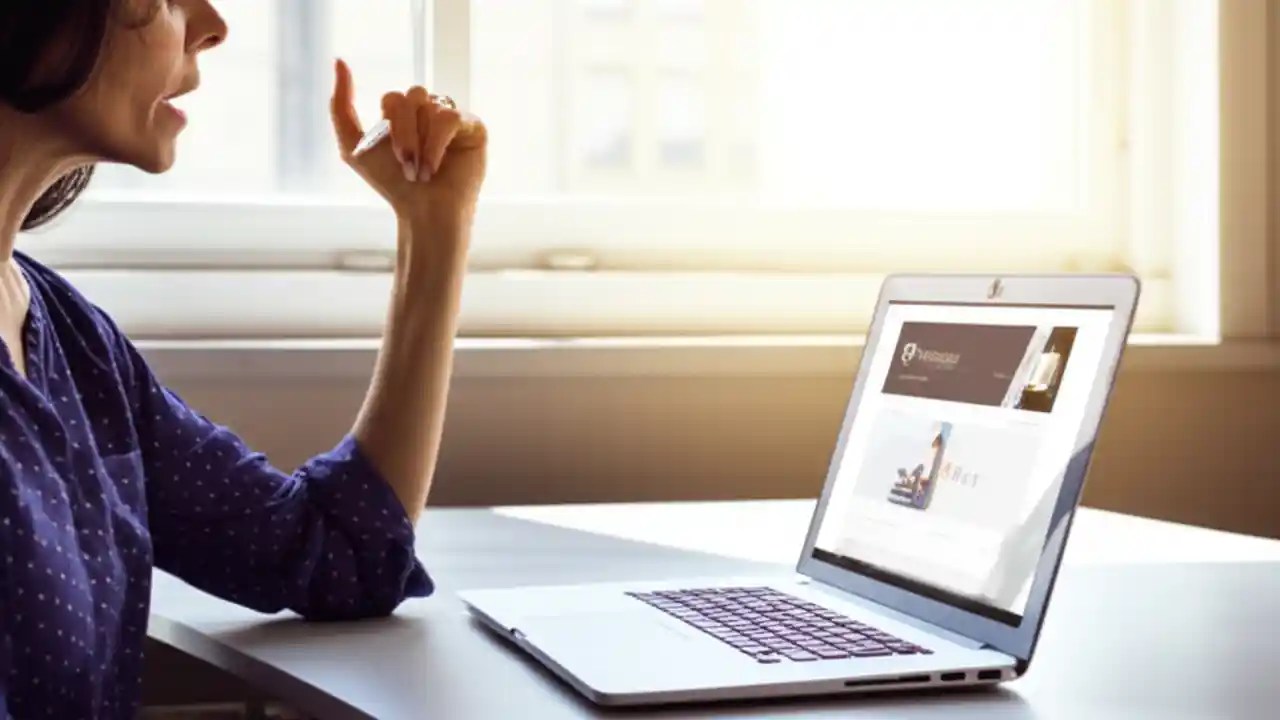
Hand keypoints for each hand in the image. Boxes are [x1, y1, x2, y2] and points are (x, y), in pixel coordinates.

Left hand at [329, 58, 487, 223]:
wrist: (424, 212)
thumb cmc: (392, 184)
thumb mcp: (353, 146)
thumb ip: (340, 106)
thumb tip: (339, 60)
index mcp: (404, 113)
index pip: (392, 98)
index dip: (390, 128)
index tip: (395, 161)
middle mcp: (429, 110)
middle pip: (411, 96)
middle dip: (404, 134)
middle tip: (407, 166)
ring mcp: (452, 117)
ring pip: (430, 106)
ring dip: (421, 143)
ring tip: (423, 171)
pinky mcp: (474, 127)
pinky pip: (450, 117)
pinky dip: (436, 144)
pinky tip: (436, 167)